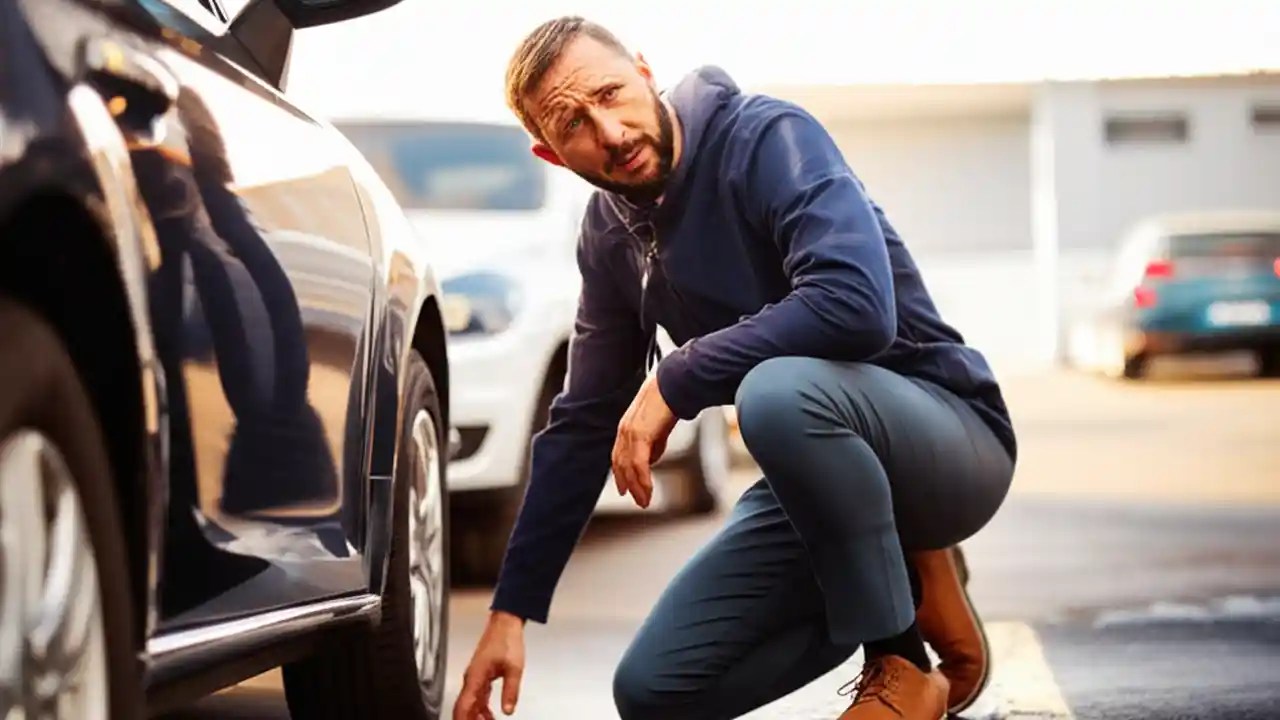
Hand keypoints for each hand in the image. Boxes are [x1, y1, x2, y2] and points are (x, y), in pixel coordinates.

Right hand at [454, 611, 525, 718]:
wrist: (505, 624)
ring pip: (471, 702)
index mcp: (476, 677)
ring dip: (476, 716)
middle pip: (465, 706)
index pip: (463, 705)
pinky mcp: (481, 674)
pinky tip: (489, 715)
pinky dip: (481, 708)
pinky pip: (477, 695)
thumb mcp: (514, 668)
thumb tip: (508, 709)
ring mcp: (475, 676)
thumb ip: (510, 691)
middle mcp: (472, 677)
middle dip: (470, 719)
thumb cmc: (506, 639)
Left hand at [611, 374, 677, 508]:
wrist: (674, 385)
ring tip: (645, 502)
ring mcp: (630, 434)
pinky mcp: (641, 436)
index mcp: (626, 427)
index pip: (618, 456)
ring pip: (629, 468)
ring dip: (637, 488)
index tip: (624, 490)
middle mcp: (624, 431)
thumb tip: (652, 461)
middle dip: (628, 485)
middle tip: (638, 501)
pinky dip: (643, 481)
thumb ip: (653, 444)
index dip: (620, 474)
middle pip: (621, 465)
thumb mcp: (658, 427)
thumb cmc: (669, 401)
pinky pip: (639, 465)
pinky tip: (648, 491)